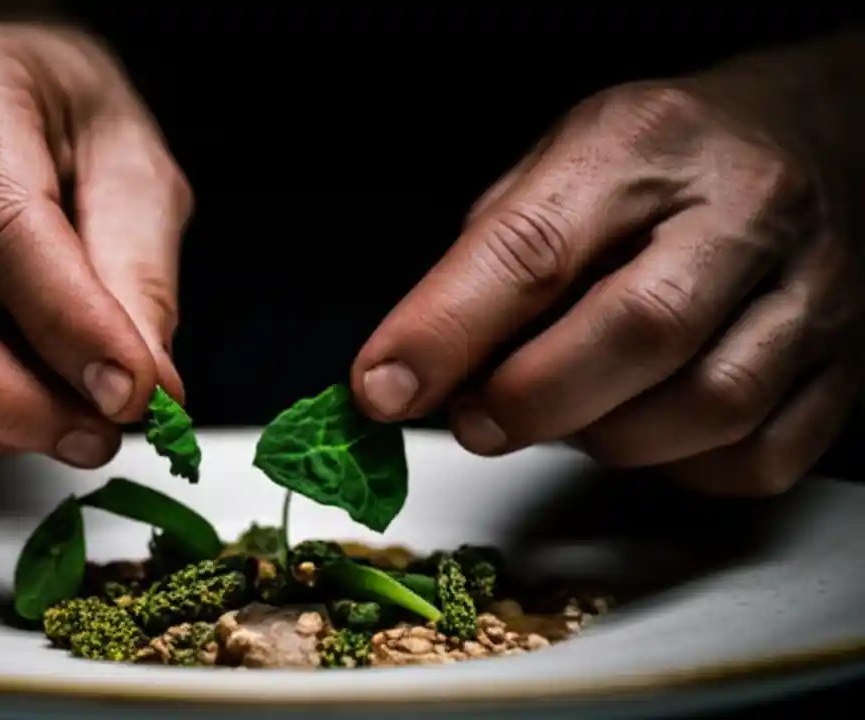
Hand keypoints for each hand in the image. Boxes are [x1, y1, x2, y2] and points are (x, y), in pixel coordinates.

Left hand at [352, 77, 864, 495]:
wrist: (827, 140)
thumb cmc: (670, 159)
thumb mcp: (562, 162)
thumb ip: (488, 258)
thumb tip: (413, 366)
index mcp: (648, 145)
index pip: (533, 246)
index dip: (445, 329)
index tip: (381, 387)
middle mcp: (746, 211)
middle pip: (638, 333)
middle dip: (531, 398)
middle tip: (474, 418)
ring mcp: (814, 292)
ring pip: (707, 409)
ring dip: (605, 438)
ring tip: (564, 412)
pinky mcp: (847, 367)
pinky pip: (757, 458)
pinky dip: (680, 467)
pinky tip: (645, 428)